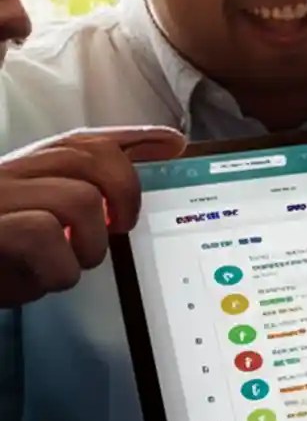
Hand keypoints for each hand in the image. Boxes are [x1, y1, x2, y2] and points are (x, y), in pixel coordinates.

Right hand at [0, 126, 186, 307]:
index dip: (134, 138)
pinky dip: (53, 268)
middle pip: (91, 156)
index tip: (175, 145)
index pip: (84, 139)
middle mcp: (6, 173)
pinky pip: (42, 234)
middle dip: (124, 194)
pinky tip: (33, 282)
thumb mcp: (34, 232)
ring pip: (79, 199)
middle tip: (118, 230)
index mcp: (20, 171)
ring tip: (64, 268)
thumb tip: (154, 162)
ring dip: (88, 246)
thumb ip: (80, 204)